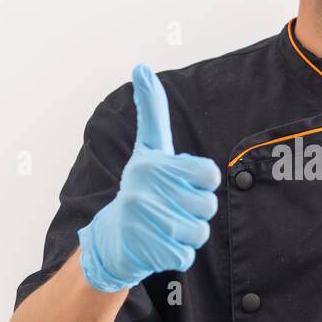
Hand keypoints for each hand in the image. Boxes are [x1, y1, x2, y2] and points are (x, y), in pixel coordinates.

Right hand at [77, 64, 220, 291]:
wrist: (112, 238)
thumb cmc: (141, 188)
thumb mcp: (148, 149)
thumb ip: (151, 110)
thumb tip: (140, 67)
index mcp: (153, 163)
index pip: (209, 174)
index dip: (202, 183)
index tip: (184, 183)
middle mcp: (145, 187)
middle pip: (207, 206)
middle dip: (196, 212)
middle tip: (173, 209)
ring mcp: (144, 219)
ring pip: (199, 232)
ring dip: (188, 234)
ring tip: (167, 227)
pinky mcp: (146, 248)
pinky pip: (186, 255)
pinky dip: (178, 254)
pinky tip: (160, 245)